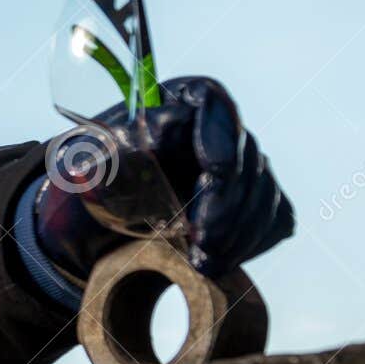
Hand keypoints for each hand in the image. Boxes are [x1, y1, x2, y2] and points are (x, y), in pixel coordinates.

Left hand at [35, 76, 294, 281]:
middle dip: (227, 203)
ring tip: (202, 261)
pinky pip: (273, 219)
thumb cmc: (95, 180)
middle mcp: (215, 126)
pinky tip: (216, 262)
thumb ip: (119, 147)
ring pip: (263, 193)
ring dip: (238, 233)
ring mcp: (242, 163)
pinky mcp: (256, 199)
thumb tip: (156, 134)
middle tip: (202, 239)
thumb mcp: (91, 159)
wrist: (104, 217)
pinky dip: (250, 244)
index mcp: (175, 101)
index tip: (216, 170)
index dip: (221, 135)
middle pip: (244, 156)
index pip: (212, 102)